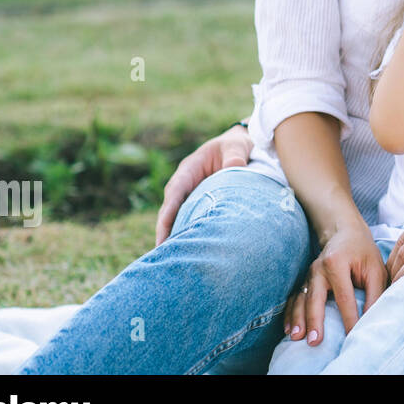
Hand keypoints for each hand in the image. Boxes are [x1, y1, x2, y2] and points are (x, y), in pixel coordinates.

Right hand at [155, 123, 252, 244]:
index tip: (163, 230)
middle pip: (171, 209)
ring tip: (173, 258)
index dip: (168, 212)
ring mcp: (191, 194)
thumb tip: (235, 166)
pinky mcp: (199, 202)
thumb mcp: (236, 146)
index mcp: (189, 169)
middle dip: (165, 230)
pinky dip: (188, 231)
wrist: (241, 145)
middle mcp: (185, 183)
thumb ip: (235, 156)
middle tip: (163, 253)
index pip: (175, 192)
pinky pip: (190, 218)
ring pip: (179, 216)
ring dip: (176, 234)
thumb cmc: (236, 145)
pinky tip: (191, 250)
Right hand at [283, 220, 386, 345]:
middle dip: (314, 320)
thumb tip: (371, 319)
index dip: (348, 318)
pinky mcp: (303, 281)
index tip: (351, 336)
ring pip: (300, 299)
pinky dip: (289, 314)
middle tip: (314, 341)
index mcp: (337, 263)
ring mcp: (308, 275)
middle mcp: (318, 269)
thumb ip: (375, 293)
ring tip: (296, 337)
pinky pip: (293, 299)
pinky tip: (288, 330)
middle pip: (315, 297)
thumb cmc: (363, 253)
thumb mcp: (375, 268)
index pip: (343, 296)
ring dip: (297, 319)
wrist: (344, 233)